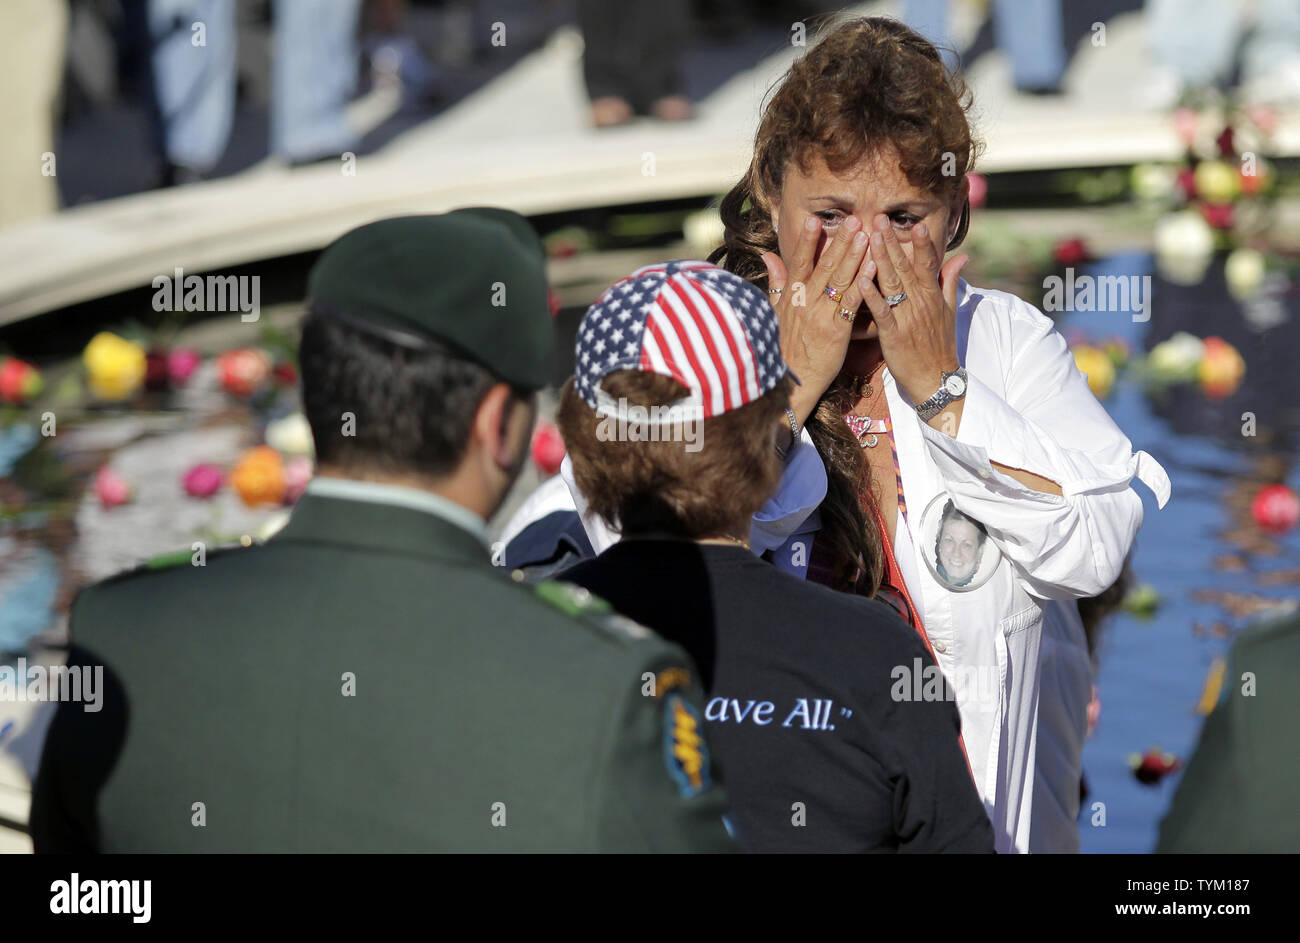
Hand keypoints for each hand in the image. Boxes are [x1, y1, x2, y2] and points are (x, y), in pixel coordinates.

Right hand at [761, 214, 873, 425]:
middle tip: (854, 220)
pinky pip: (850, 303)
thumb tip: (767, 256)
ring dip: (854, 256)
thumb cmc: (781, 348)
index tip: (815, 219)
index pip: (798, 262)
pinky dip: (862, 284)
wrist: (788, 383)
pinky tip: (873, 269)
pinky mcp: (836, 331)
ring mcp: (820, 316)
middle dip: (839, 241)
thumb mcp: (774, 313)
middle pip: (823, 266)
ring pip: (839, 280)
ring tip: (866, 235)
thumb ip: (775, 282)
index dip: (807, 240)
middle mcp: (804, 302)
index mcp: (790, 297)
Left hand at [858, 215, 968, 405]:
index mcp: (933, 296)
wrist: (936, 380)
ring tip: (868, 238)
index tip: (915, 222)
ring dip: (880, 260)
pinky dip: (871, 296)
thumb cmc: (940, 345)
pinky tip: (861, 279)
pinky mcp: (893, 335)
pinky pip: (881, 312)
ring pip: (892, 284)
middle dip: (891, 242)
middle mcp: (921, 303)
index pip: (928, 264)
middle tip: (878, 218)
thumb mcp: (950, 311)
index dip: (921, 243)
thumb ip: (950, 281)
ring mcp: (907, 318)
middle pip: (905, 267)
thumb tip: (962, 256)